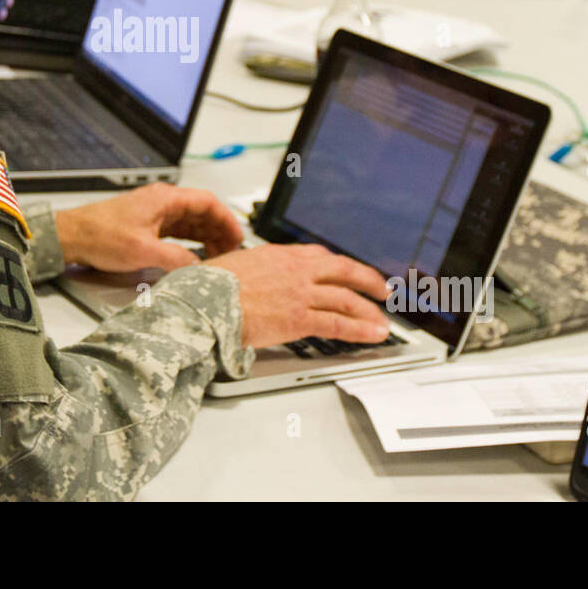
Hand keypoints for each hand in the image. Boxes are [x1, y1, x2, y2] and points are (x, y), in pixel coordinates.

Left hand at [55, 182, 244, 272]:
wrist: (71, 236)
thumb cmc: (100, 236)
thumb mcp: (143, 251)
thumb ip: (176, 259)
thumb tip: (200, 267)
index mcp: (165, 199)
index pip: (208, 202)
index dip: (227, 220)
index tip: (238, 238)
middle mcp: (162, 202)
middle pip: (201, 212)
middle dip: (219, 232)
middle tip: (232, 253)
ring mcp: (154, 213)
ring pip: (190, 222)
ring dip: (205, 238)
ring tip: (217, 258)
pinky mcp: (146, 225)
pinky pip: (177, 231)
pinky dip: (189, 242)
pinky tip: (194, 257)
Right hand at [205, 243, 391, 347]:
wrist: (205, 301)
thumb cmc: (209, 287)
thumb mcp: (234, 265)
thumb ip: (251, 271)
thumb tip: (249, 280)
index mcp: (278, 254)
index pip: (319, 255)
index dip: (339, 265)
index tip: (348, 272)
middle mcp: (295, 270)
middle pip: (344, 270)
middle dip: (368, 280)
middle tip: (381, 290)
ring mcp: (300, 293)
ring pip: (346, 299)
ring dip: (368, 311)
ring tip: (383, 322)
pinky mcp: (300, 318)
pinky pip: (338, 323)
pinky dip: (360, 329)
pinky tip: (374, 334)